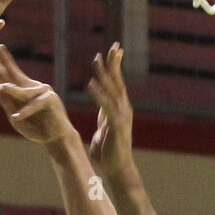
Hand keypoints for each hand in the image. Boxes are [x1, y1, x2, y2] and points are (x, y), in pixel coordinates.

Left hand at [0, 46, 74, 146]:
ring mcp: (42, 91)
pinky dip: (25, 112)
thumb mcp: (16, 118)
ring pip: (22, 92)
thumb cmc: (37, 129)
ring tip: (2, 87)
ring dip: (13, 92)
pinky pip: (33, 105)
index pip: (8, 77)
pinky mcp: (50, 99)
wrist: (55, 138)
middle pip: (14, 73)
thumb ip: (6, 104)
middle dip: (4, 61)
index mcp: (22, 92)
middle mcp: (31, 88)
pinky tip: (16, 117)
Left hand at [88, 44, 133, 176]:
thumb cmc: (108, 152)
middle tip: (113, 45)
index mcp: (120, 108)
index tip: (114, 50)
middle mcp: (123, 109)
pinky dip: (98, 94)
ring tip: (96, 59)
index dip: (116, 66)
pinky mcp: (116, 126)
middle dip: (115, 63)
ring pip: (113, 90)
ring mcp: (121, 116)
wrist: (117, 169)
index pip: (118, 83)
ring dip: (104, 74)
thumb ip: (104, 117)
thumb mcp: (105, 129)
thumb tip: (102, 111)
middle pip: (119, 81)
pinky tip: (90, 84)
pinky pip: (106, 106)